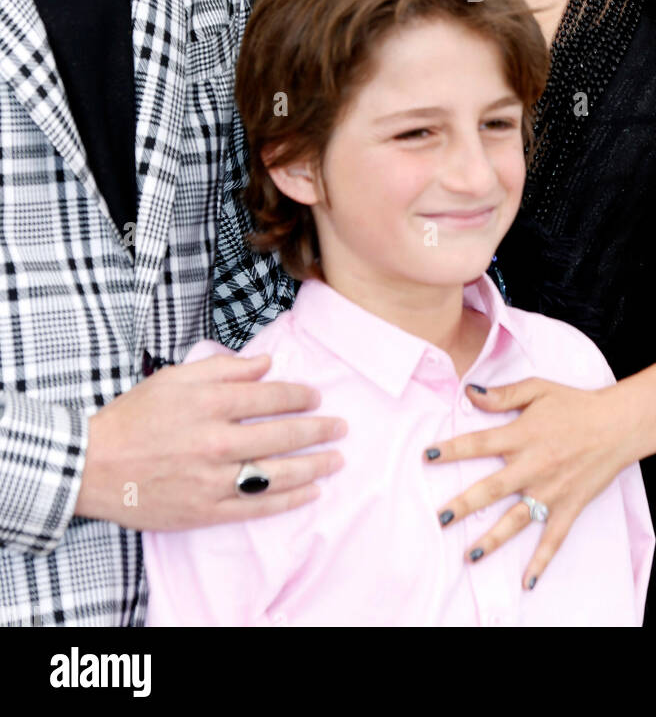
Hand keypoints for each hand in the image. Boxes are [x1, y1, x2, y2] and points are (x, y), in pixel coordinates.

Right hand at [74, 353, 346, 529]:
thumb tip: (267, 363)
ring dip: (313, 466)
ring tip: (337, 459)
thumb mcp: (176, 377)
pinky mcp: (205, 510)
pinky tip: (311, 492)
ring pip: (276, 473)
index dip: (300, 396)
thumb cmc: (135, 416)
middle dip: (318, 429)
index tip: (317, 396)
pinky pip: (256, 507)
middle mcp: (215, 440)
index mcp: (209, 402)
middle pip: (281, 435)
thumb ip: (225, 368)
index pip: (271, 396)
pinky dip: (288, 500)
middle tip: (342, 426)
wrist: (95, 466)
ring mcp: (211, 479)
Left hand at [424, 377, 634, 589]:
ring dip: (492, 539)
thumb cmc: (576, 404)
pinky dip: (541, 561)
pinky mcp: (569, 507)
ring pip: (516, 520)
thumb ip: (504, 395)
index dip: (452, 450)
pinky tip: (527, 581)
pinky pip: (553, 538)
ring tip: (468, 556)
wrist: (617, 424)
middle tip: (440, 519)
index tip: (428, 456)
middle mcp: (533, 466)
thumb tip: (470, 394)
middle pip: (491, 489)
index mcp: (523, 435)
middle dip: (463, 504)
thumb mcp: (538, 389)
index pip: (479, 443)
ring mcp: (551, 491)